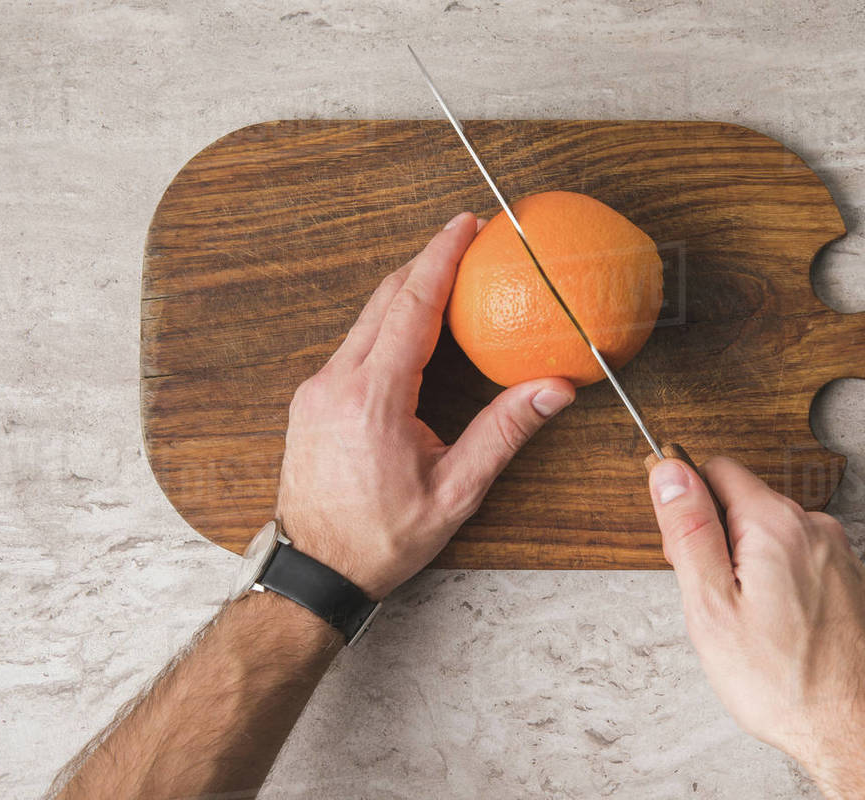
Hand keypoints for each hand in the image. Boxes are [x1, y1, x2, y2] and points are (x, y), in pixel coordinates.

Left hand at [276, 212, 575, 599]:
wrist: (314, 570)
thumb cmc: (380, 538)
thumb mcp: (454, 492)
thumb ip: (504, 433)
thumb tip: (553, 390)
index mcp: (373, 398)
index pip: (412, 305)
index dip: (441, 257)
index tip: (466, 224)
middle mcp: (336, 382)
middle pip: (386, 298)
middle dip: (427, 261)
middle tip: (467, 239)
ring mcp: (316, 389)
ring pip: (365, 318)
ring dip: (407, 290)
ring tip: (448, 276)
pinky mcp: (311, 399)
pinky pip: (353, 342)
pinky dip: (388, 321)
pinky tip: (415, 327)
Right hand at [648, 457, 864, 797]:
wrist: (863, 734)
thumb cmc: (787, 683)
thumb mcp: (712, 605)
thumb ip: (689, 529)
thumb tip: (670, 473)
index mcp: (776, 523)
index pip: (716, 469)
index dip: (687, 505)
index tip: (682, 548)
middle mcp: (815, 527)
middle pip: (743, 503)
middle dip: (716, 542)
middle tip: (715, 604)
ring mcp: (838, 554)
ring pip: (770, 537)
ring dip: (747, 568)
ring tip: (749, 626)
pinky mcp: (848, 581)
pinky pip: (797, 562)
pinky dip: (777, 586)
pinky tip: (777, 632)